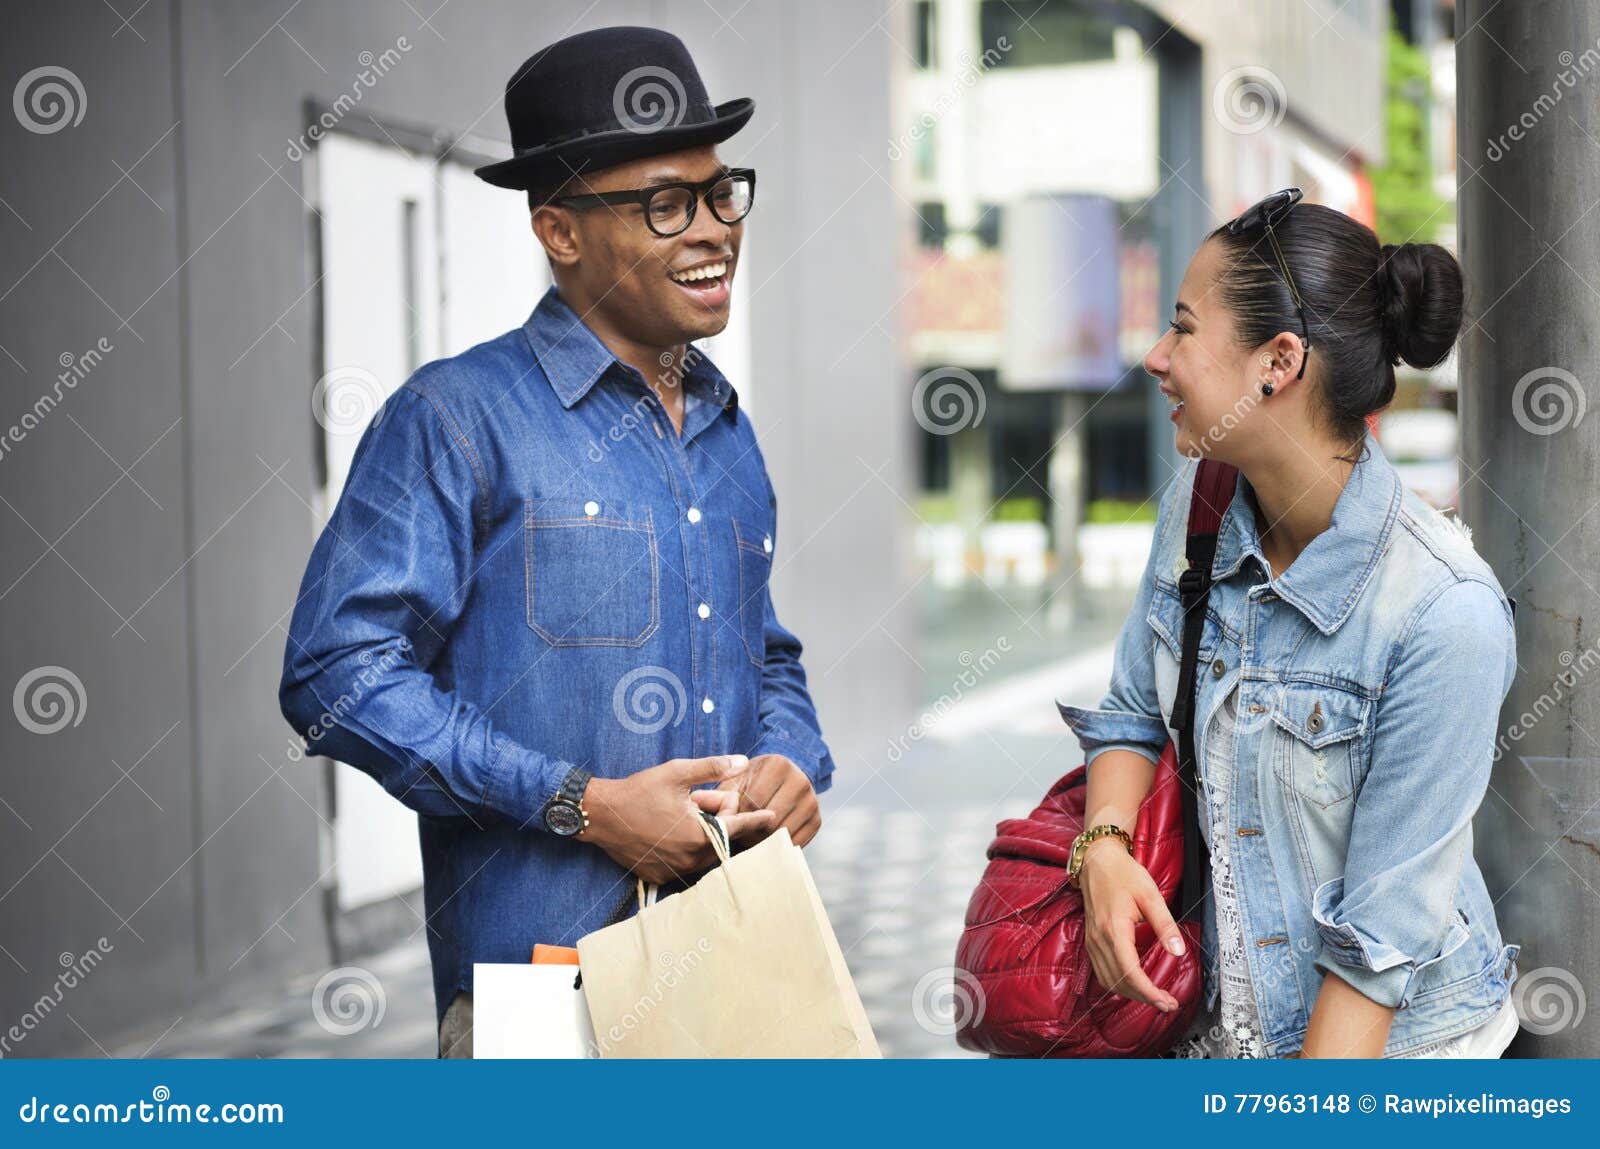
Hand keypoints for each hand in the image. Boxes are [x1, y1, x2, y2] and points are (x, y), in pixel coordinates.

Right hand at [578, 755, 775, 883]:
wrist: (600, 814)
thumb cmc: (639, 791)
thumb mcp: (677, 773)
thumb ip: (713, 768)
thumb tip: (741, 762)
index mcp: (698, 835)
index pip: (736, 828)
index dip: (755, 820)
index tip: (773, 819)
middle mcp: (689, 858)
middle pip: (720, 840)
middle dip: (717, 818)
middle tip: (698, 797)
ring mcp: (674, 870)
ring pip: (704, 853)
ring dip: (702, 833)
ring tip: (683, 810)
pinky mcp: (659, 876)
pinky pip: (685, 862)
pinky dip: (686, 846)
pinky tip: (670, 827)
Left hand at [715, 754, 819, 845]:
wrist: (779, 784)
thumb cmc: (749, 784)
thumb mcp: (733, 783)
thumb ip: (715, 792)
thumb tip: (697, 799)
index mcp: (778, 765)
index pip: (754, 801)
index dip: (738, 817)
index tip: (730, 822)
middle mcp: (800, 780)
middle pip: (771, 819)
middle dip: (751, 831)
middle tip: (738, 836)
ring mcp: (812, 800)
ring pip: (784, 832)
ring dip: (764, 841)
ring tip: (750, 839)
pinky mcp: (817, 819)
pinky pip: (796, 842)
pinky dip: (779, 847)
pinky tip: (766, 843)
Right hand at [1078, 836, 1185, 1012]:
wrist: (1097, 861)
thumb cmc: (1123, 874)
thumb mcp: (1150, 895)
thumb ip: (1165, 925)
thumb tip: (1178, 951)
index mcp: (1114, 929)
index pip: (1130, 972)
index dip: (1149, 992)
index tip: (1166, 1001)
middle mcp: (1099, 939)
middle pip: (1119, 982)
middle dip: (1144, 997)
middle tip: (1168, 1003)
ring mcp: (1092, 941)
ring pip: (1109, 981)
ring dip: (1131, 993)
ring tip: (1154, 997)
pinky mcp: (1091, 940)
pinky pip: (1102, 972)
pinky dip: (1119, 983)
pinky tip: (1134, 983)